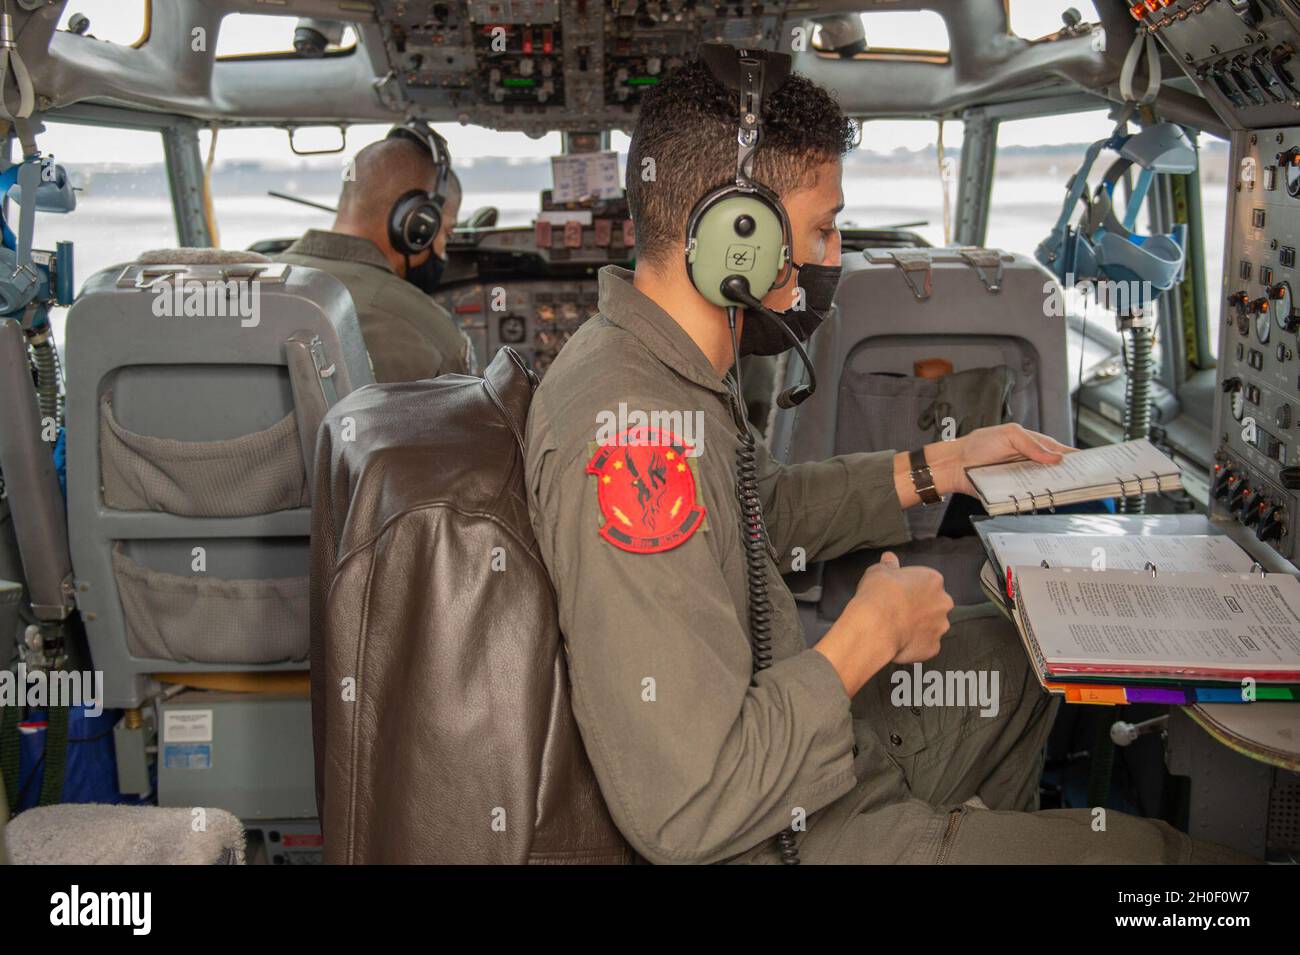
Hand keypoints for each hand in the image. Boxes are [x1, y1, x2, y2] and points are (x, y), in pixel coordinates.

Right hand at [814, 552, 953, 695]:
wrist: (876, 625)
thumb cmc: (878, 595)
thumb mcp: (878, 572)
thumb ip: (888, 565)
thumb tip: (889, 559)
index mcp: (933, 580)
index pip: (927, 582)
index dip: (911, 588)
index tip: (899, 593)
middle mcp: (943, 603)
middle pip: (934, 604)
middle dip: (921, 608)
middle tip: (899, 611)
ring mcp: (940, 627)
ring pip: (932, 626)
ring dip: (920, 627)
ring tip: (898, 628)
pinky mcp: (933, 647)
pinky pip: (925, 645)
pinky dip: (915, 644)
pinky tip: (900, 641)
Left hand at [894, 424, 1074, 505]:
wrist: (955, 463)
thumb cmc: (979, 445)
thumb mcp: (1009, 435)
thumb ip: (1032, 444)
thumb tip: (1055, 457)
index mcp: (1033, 446)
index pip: (1060, 452)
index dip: (1076, 458)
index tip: (1093, 463)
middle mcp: (1030, 464)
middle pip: (1056, 472)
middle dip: (1072, 477)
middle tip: (1088, 481)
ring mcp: (1022, 480)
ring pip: (1045, 487)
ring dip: (1057, 489)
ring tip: (1073, 491)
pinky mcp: (1012, 494)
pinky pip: (1029, 498)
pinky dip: (1039, 499)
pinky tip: (1048, 499)